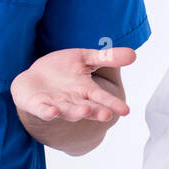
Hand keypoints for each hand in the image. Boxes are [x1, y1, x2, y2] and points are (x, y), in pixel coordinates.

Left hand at [10, 47, 134, 122]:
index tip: (125, 110)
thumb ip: (107, 57)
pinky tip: (52, 112)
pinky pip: (43, 111)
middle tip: (106, 115)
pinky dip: (48, 112)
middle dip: (96, 112)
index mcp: (86, 91)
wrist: (34, 77)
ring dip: (75, 112)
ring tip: (84, 110)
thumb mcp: (85, 58)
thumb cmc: (63, 69)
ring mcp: (56, 105)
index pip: (102, 98)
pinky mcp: (38, 105)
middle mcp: (73, 101)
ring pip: (67, 111)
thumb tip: (133, 54)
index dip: (113, 104)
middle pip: (87, 108)